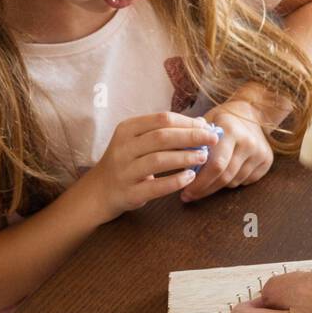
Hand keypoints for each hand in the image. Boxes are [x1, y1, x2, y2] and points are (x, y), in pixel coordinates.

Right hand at [78, 111, 217, 223]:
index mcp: (127, 129)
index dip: (188, 122)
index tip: (207, 127)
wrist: (99, 191)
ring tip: (204, 157)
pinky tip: (190, 177)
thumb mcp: (140, 141)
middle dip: (191, 137)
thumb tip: (202, 124)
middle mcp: (123, 147)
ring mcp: (124, 171)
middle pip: (162, 136)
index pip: (162, 119)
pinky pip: (155, 186)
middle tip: (212, 139)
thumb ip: (167, 132)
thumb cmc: (128, 162)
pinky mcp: (129, 193)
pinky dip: (175, 181)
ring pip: (159, 159)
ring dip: (185, 157)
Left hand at [180, 98, 274, 200]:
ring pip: (234, 181)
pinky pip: (245, 181)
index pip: (215, 164)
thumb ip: (191, 139)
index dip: (199, 182)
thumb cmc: (222, 119)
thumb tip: (172, 160)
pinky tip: (222, 177)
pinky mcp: (267, 161)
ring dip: (216, 186)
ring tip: (203, 185)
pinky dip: (231, 182)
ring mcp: (260, 152)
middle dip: (205, 189)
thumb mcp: (205, 122)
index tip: (185, 191)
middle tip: (189, 196)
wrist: (252, 112)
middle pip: (225, 177)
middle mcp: (248, 142)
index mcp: (231, 131)